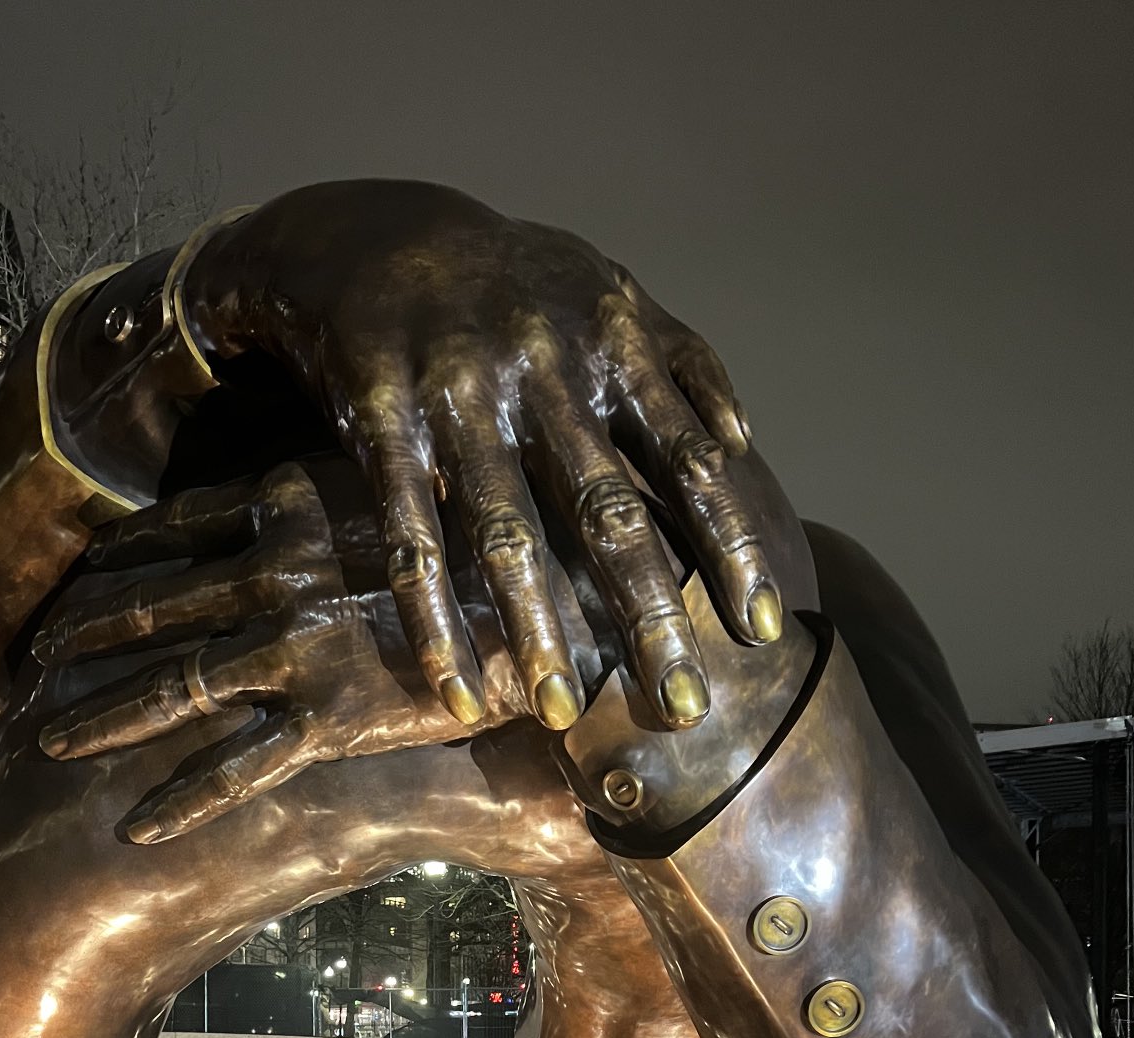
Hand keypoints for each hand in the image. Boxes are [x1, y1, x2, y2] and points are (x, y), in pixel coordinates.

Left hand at [33, 457, 563, 842]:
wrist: (564, 602)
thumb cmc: (501, 534)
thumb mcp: (413, 483)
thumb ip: (348, 493)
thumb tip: (315, 501)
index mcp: (291, 504)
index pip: (175, 525)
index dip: (117, 553)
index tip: (79, 569)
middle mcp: (277, 572)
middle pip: (151, 605)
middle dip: (84, 632)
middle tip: (34, 655)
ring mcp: (298, 649)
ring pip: (173, 686)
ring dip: (103, 715)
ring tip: (49, 740)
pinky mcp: (332, 720)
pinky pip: (240, 769)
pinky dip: (185, 800)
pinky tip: (139, 827)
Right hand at [183, 181, 780, 731]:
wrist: (372, 228)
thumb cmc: (512, 286)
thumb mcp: (605, 292)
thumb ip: (679, 361)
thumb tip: (741, 442)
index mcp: (613, 340)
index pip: (691, 457)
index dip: (730, 546)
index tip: (761, 628)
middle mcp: (544, 364)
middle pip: (608, 511)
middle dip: (649, 616)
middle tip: (682, 708)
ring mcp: (459, 391)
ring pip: (506, 533)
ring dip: (535, 631)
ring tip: (559, 714)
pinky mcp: (380, 415)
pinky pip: (410, 534)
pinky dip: (433, 618)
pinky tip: (455, 688)